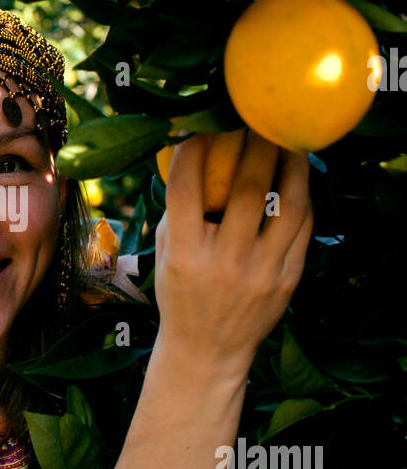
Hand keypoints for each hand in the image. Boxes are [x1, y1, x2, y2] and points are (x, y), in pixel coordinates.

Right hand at [153, 130, 313, 376]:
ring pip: (287, 205)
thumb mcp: (165, 253)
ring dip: (291, 165)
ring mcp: (260, 272)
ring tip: (288, 140)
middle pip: (248, 190)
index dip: (193, 150)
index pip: (186, 189)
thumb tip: (191, 152)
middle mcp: (224, 262)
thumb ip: (178, 210)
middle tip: (257, 117)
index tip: (200, 124)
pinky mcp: (287, 280)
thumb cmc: (181, 292)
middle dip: (255, 145)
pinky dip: (302, 198)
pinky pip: (302, 229)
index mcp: (184, 254)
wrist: (207, 351)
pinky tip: (298, 179)